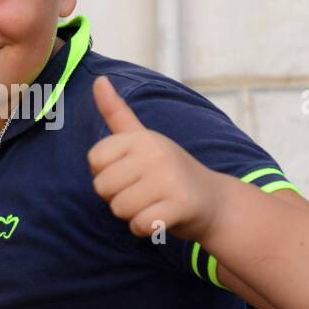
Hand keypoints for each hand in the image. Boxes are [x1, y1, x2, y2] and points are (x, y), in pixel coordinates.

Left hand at [87, 75, 222, 242]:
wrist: (213, 201)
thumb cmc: (169, 170)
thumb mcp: (143, 138)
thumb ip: (116, 112)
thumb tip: (98, 79)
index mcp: (141, 136)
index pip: (94, 160)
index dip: (106, 173)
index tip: (130, 172)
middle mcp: (155, 152)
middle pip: (102, 187)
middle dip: (118, 197)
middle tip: (145, 191)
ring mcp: (169, 178)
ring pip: (119, 209)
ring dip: (132, 214)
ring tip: (154, 203)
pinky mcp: (180, 205)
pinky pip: (139, 225)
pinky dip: (145, 229)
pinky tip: (161, 218)